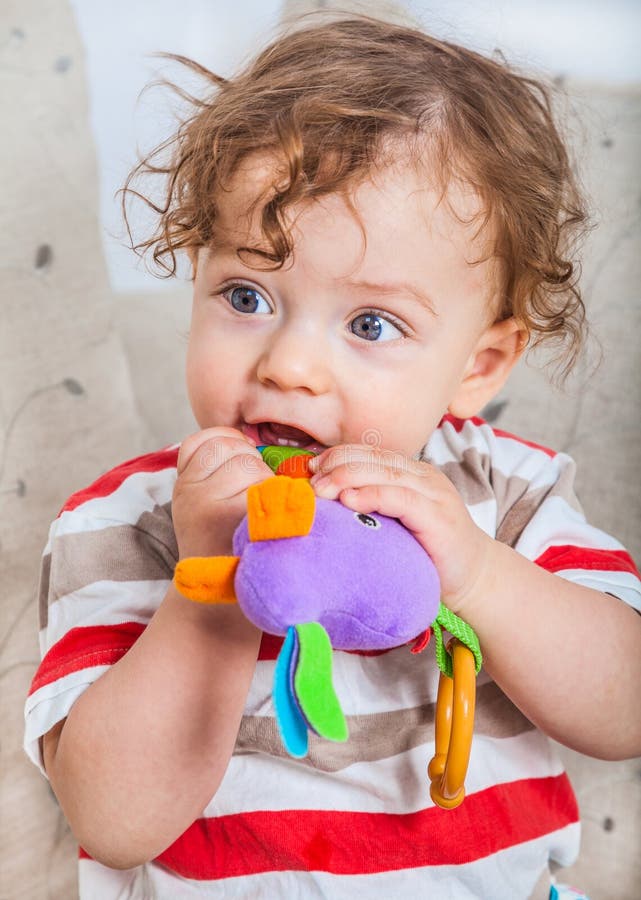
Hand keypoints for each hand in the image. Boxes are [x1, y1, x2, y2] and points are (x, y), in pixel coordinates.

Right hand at [172, 427, 272, 558]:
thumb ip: (212, 472)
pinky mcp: (242, 522)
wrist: (216, 611)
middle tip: (252, 500)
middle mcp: (192, 494)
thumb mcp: (199, 507)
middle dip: (252, 465)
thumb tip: (251, 439)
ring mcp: (215, 508)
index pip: (205, 440)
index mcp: (183, 487)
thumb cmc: (221, 551)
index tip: (237, 468)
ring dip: (267, 483)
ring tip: (260, 515)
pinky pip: (271, 488)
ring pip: (253, 466)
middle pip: (235, 449)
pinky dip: (280, 500)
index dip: (229, 445)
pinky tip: (270, 523)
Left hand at [309, 444, 493, 613]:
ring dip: (348, 477)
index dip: (338, 455)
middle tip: (310, 480)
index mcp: (412, 473)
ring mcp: (434, 494)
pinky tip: (350, 501)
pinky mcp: (438, 516)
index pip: (370, 453)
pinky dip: (373, 496)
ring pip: (384, 472)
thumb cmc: (428, 554)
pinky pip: (401, 498)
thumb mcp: (394, 523)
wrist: (474, 579)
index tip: (310, 467)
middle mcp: (423, 477)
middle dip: (337, 465)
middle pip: (374, 458)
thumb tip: (325, 502)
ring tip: (322, 489)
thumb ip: (371, 507)